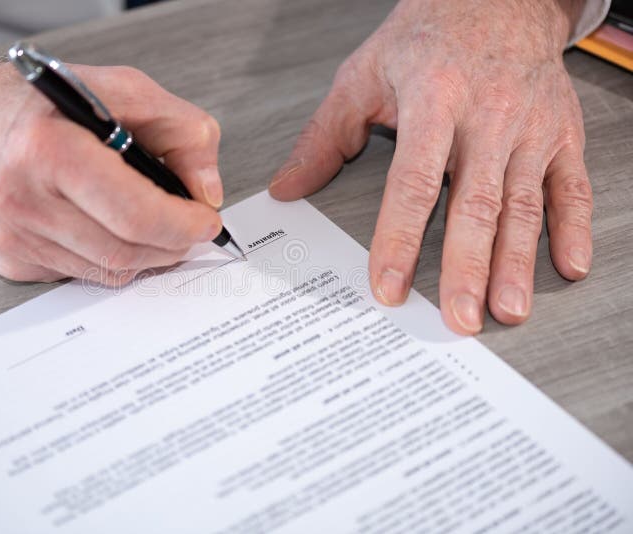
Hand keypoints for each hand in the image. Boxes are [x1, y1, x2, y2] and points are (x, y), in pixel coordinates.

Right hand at [0, 57, 223, 284]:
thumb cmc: (36, 105)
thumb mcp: (119, 89)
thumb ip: (180, 130)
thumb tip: (207, 191)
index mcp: (47, 147)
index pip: (135, 213)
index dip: (183, 225)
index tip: (206, 221)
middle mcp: (20, 197)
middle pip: (124, 251)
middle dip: (172, 245)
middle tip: (190, 230)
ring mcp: (10, 236)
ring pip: (106, 271)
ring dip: (145, 256)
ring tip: (157, 229)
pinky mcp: (8, 260)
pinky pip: (79, 274)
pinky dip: (108, 258)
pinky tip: (109, 231)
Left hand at [269, 0, 592, 333]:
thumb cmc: (425, 37)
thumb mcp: (362, 75)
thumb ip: (324, 137)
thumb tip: (286, 189)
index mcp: (433, 101)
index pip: (413, 183)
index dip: (400, 239)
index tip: (388, 286)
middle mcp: (486, 117)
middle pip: (476, 204)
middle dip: (467, 268)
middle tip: (459, 319)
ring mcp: (530, 127)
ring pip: (524, 204)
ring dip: (517, 262)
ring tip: (507, 310)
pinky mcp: (561, 132)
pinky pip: (573, 185)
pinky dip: (575, 226)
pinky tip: (570, 265)